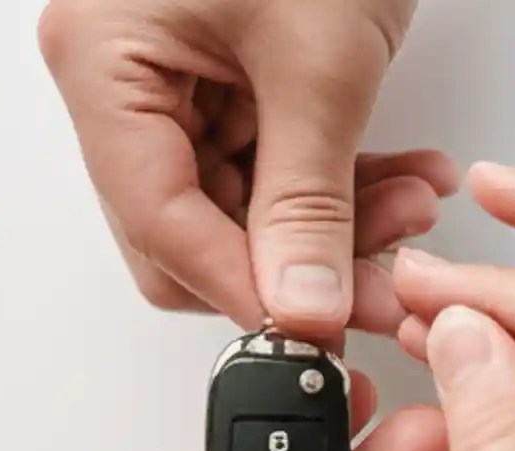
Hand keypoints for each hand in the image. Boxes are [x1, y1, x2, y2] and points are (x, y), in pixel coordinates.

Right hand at [39, 0, 452, 337]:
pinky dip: (336, 180)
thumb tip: (300, 304)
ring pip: (239, 205)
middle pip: (190, 226)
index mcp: (102, 59)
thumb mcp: (319, 61)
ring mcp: (170, 78)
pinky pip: (269, 163)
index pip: (157, 219)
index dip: (238, 286)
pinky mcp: (221, 78)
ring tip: (411, 210)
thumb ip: (307, 196)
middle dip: (291, 260)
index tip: (311, 327)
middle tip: (376, 280)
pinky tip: (401, 180)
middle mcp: (120, 76)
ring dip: (331, 221)